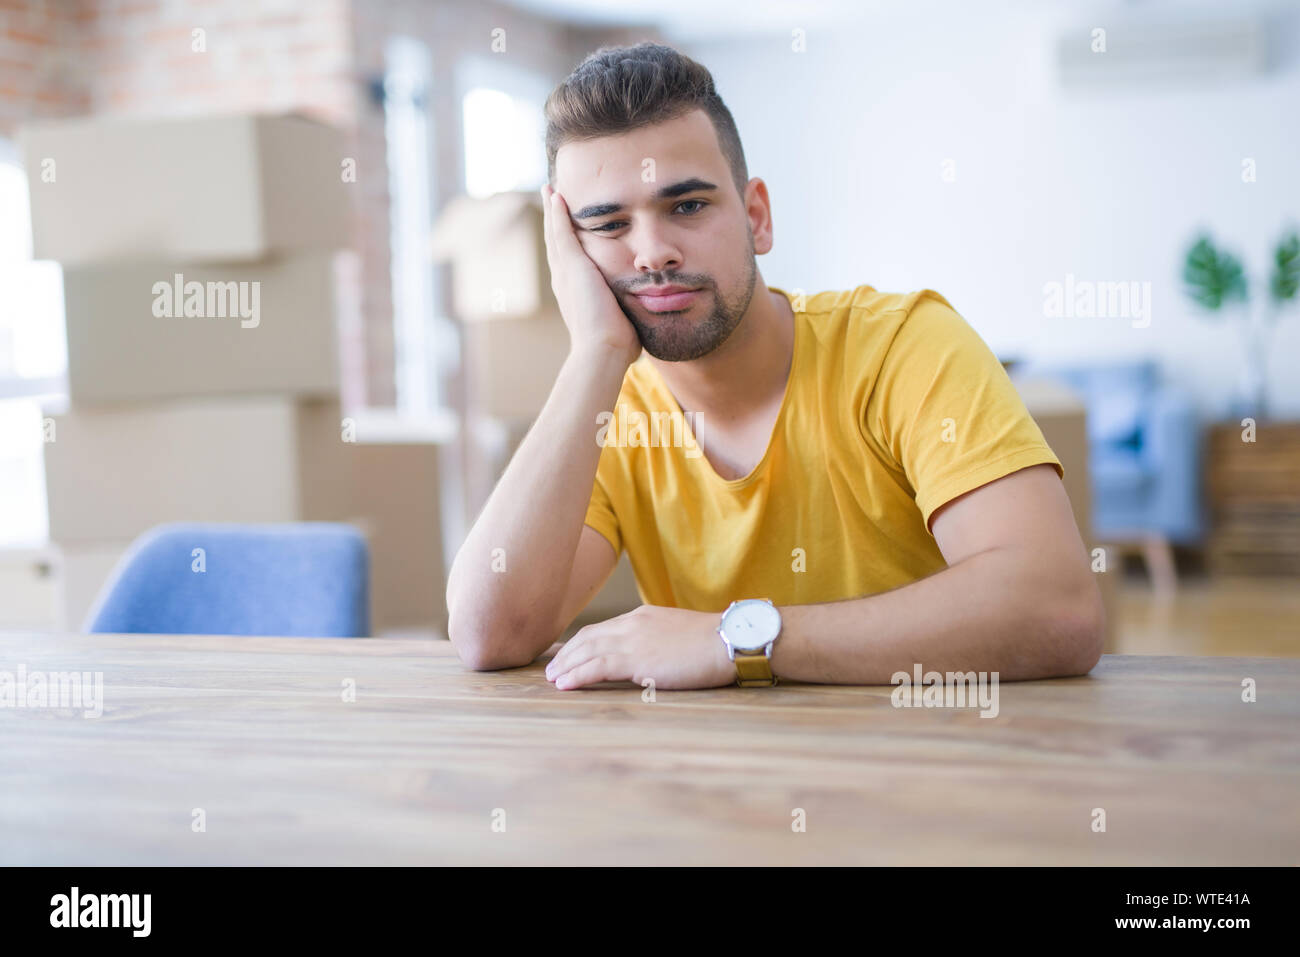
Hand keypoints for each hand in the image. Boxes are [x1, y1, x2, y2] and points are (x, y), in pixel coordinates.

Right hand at [540, 183, 641, 368]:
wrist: (603, 351)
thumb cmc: (617, 347)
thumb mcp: (623, 323)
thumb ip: (629, 315)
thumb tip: (644, 321)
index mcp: (576, 294)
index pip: (570, 262)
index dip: (567, 243)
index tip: (566, 228)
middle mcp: (565, 281)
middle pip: (557, 244)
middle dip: (554, 222)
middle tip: (551, 199)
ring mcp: (566, 273)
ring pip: (555, 235)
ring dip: (552, 212)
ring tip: (550, 191)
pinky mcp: (572, 267)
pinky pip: (562, 233)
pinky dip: (558, 214)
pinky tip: (557, 196)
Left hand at [544, 605, 736, 690]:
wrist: (729, 639)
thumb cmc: (713, 643)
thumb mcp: (677, 635)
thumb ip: (657, 642)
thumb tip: (649, 658)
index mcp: (641, 617)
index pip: (602, 628)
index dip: (582, 642)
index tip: (569, 653)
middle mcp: (631, 624)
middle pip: (588, 637)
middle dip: (567, 653)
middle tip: (551, 668)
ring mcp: (632, 640)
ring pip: (587, 651)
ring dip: (566, 665)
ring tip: (552, 679)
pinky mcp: (636, 659)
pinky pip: (596, 667)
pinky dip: (576, 675)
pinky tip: (564, 685)